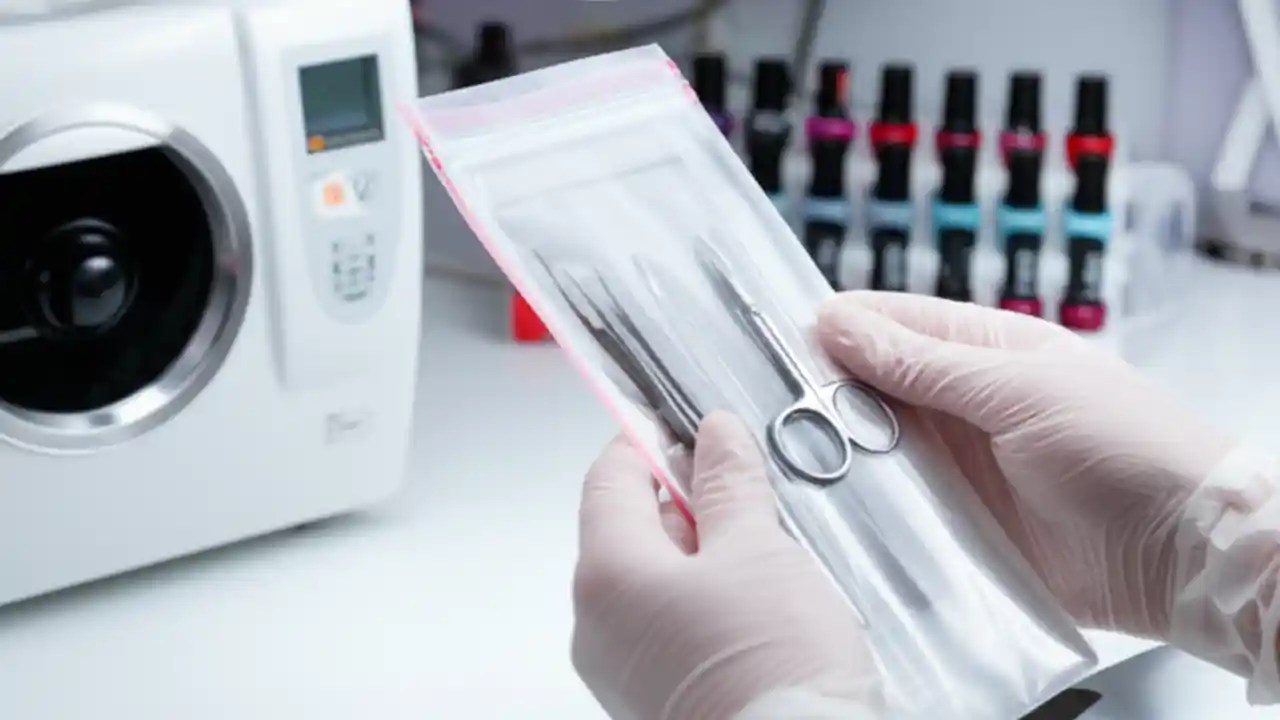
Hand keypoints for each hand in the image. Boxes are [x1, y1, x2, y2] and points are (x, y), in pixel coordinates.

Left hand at [571, 412, 881, 719]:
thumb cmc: (771, 671)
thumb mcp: (757, 551)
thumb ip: (728, 485)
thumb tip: (714, 437)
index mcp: (606, 574)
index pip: (609, 478)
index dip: (647, 440)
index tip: (687, 423)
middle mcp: (597, 624)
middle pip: (630, 529)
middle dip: (688, 501)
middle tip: (748, 490)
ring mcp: (621, 668)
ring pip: (653, 580)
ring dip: (704, 554)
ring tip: (765, 556)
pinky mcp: (652, 697)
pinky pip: (668, 626)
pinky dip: (705, 603)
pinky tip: (758, 608)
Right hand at [816, 292, 1233, 639]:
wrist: (1177, 553)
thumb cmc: (1122, 447)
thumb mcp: (1018, 390)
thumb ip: (923, 364)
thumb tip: (839, 322)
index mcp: (983, 351)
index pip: (893, 323)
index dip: (840, 325)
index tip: (781, 337)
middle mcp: (961, 406)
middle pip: (871, 388)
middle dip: (824, 392)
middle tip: (770, 403)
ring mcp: (955, 467)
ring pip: (872, 448)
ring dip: (836, 450)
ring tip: (786, 453)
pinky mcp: (951, 525)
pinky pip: (891, 509)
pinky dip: (860, 505)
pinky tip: (822, 504)